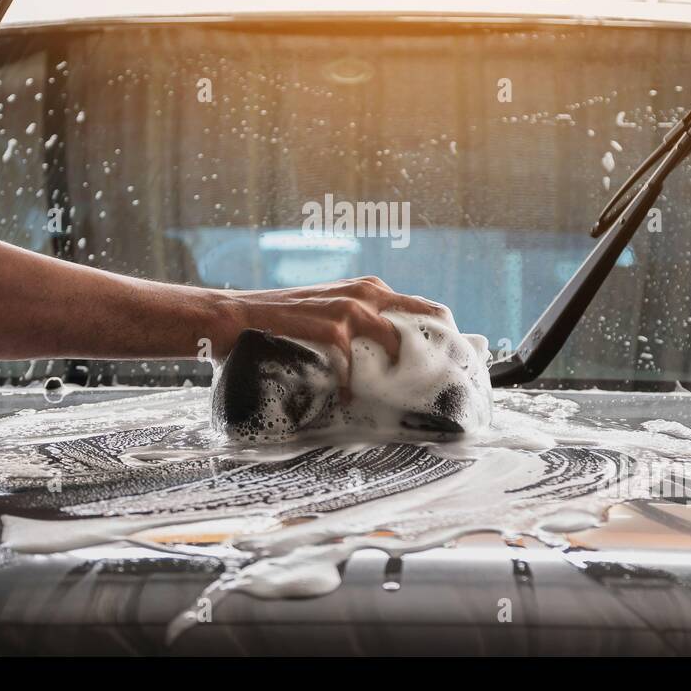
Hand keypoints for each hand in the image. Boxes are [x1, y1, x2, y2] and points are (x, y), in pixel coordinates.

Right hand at [212, 276, 447, 380]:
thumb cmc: (285, 323)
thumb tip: (394, 360)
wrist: (236, 316)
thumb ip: (363, 328)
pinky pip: (357, 364)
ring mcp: (351, 309)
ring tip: (403, 395)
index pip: (424, 309)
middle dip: (438, 349)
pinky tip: (345, 400)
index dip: (442, 336)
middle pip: (425, 317)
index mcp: (370, 290)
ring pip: (398, 339)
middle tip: (444, 382)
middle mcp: (367, 294)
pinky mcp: (333, 329)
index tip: (455, 364)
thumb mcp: (332, 314)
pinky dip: (353, 387)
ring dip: (403, 370)